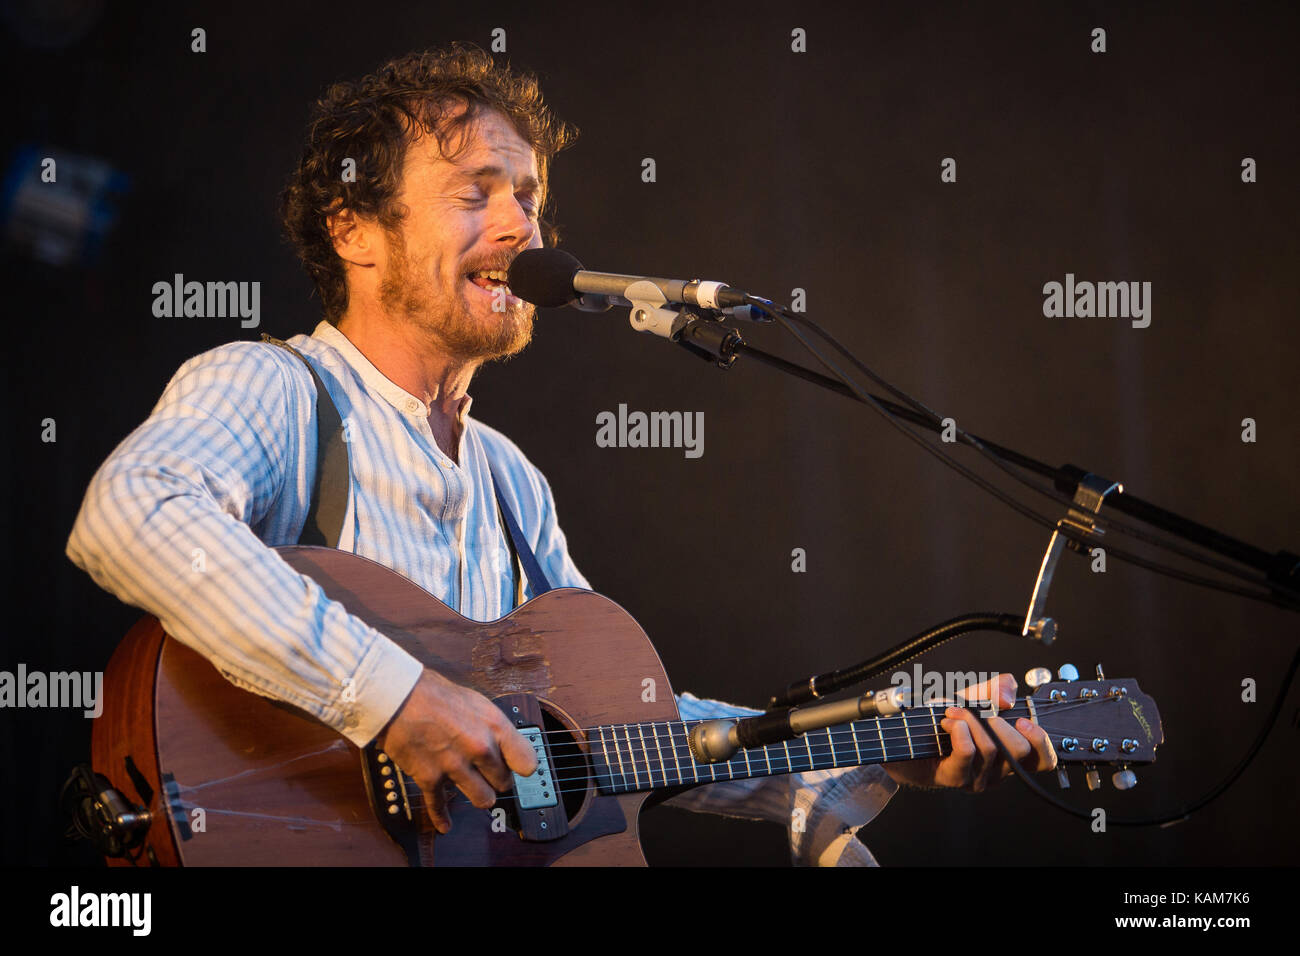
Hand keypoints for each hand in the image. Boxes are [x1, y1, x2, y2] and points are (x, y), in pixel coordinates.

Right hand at [374, 668, 536, 833]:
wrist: (397, 696)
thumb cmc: (435, 694)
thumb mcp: (476, 702)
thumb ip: (493, 727)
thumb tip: (504, 744)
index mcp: (495, 726)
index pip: (527, 763)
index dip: (521, 767)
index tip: (516, 769)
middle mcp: (480, 748)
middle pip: (504, 782)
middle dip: (497, 779)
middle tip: (489, 775)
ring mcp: (455, 765)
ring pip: (483, 799)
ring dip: (479, 796)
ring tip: (474, 789)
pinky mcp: (430, 778)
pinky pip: (439, 807)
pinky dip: (442, 818)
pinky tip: (446, 825)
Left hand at [883, 673, 1055, 791]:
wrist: (905, 736)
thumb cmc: (942, 720)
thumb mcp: (973, 697)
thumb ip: (997, 689)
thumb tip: (1008, 697)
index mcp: (1008, 754)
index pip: (1043, 760)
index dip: (1041, 741)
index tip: (1022, 721)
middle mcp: (997, 771)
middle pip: (1019, 751)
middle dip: (997, 721)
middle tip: (976, 711)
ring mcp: (976, 778)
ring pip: (991, 749)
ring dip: (970, 720)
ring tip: (952, 713)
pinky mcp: (954, 778)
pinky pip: (967, 752)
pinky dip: (959, 730)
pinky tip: (948, 722)